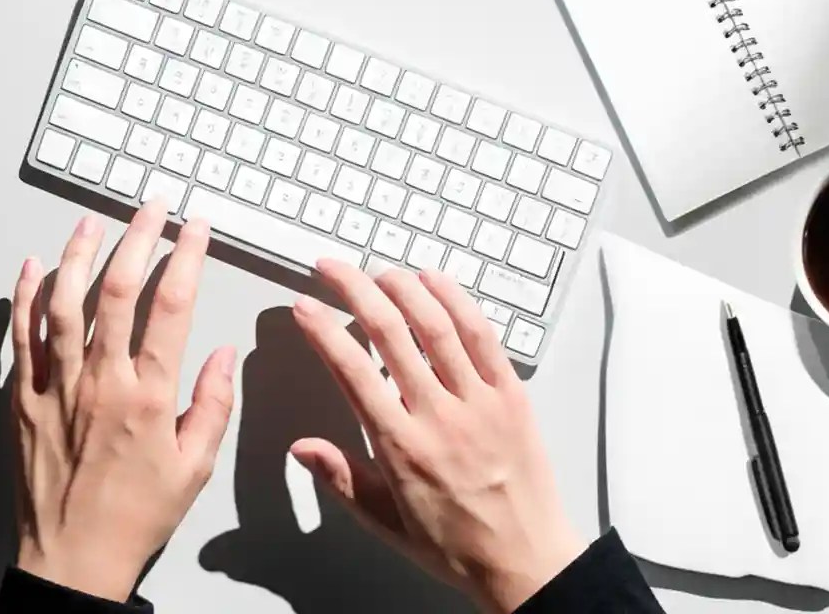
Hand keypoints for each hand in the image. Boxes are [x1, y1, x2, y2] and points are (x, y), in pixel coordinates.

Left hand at [9, 201, 235, 600]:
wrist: (74, 557)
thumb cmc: (138, 514)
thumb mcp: (196, 465)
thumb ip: (212, 405)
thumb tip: (220, 354)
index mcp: (149, 395)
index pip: (171, 307)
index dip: (185, 257)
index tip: (196, 228)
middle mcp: (100, 382)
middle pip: (116, 291)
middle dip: (138, 238)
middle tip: (152, 207)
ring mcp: (56, 387)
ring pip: (64, 303)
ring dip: (80, 255)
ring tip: (95, 221)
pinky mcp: (25, 400)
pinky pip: (23, 337)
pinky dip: (27, 297)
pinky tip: (36, 266)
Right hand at [289, 260, 584, 612]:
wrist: (526, 559)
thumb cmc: (458, 546)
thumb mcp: (385, 523)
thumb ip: (342, 479)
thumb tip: (302, 447)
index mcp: (402, 446)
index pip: (352, 370)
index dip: (323, 330)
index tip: (304, 307)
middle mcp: (439, 415)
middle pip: (390, 331)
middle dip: (355, 289)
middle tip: (333, 268)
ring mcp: (480, 400)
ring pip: (437, 324)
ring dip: (404, 286)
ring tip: (380, 270)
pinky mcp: (512, 394)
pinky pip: (483, 336)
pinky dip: (458, 301)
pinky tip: (437, 283)